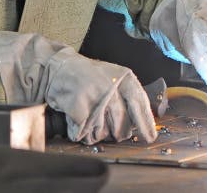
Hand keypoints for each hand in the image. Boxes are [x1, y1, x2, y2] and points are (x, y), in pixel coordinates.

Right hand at [0, 31, 156, 143]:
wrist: (56, 68)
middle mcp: (111, 87)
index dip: (146, 124)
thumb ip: (127, 96)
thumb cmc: (86, 75)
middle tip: (107, 126)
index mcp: (123, 78)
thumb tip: (143, 124)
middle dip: (117, 133)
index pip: (140, 104)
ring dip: (97, 132)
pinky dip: (81, 132)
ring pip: (105, 132)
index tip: (149, 137)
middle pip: (123, 125)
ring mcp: (95, 98)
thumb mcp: (112, 78)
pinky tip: (78, 119)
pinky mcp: (80, 109)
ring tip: (89, 116)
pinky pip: (86, 133)